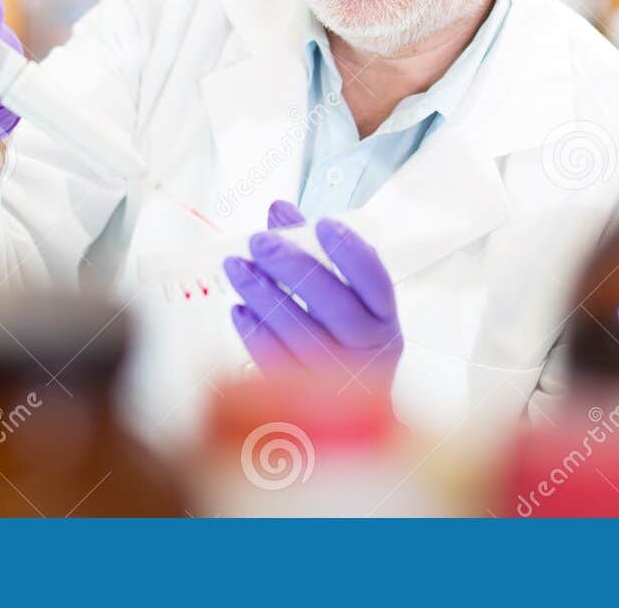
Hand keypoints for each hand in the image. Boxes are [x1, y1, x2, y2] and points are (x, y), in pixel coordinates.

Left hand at [224, 200, 402, 396]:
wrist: (349, 409)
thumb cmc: (342, 332)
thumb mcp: (342, 291)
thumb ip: (311, 248)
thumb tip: (278, 209)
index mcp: (384, 316)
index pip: (375, 280)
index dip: (351, 252)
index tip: (323, 223)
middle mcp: (368, 347)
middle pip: (334, 305)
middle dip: (293, 268)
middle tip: (259, 240)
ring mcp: (337, 376)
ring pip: (299, 332)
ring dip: (262, 294)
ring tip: (234, 265)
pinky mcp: (305, 398)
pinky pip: (276, 361)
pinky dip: (255, 332)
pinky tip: (239, 307)